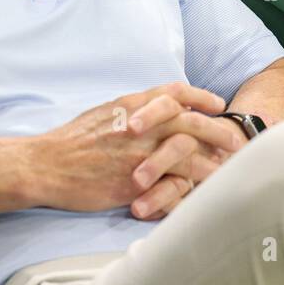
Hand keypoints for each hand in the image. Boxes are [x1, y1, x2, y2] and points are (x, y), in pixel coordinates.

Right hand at [32, 83, 239, 216]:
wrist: (47, 164)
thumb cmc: (71, 140)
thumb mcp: (103, 111)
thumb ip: (131, 109)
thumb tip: (150, 108)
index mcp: (132, 104)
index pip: (176, 92)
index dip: (201, 96)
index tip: (217, 103)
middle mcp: (140, 124)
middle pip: (191, 122)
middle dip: (217, 130)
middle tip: (236, 139)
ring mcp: (140, 152)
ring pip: (189, 154)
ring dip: (212, 161)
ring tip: (228, 169)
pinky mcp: (136, 179)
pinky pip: (173, 183)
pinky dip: (191, 187)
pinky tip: (203, 192)